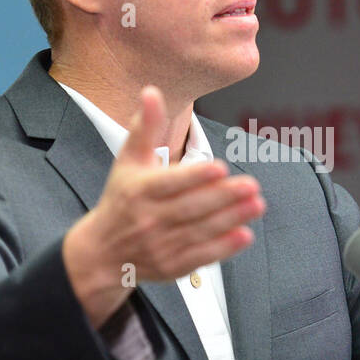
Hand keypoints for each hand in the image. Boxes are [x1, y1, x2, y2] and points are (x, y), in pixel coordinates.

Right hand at [63, 85, 264, 326]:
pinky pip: (200, 257)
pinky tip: (245, 235)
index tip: (220, 167)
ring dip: (231, 219)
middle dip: (223, 197)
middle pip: (190, 208)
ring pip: (199, 232)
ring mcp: (160, 246)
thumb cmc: (121, 199)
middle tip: (252, 185)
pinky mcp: (172, 267)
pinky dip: (223, 248)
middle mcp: (148, 220)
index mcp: (138, 192)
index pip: (169, 184)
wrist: (102, 253)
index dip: (195, 176)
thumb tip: (151, 92)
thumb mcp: (128, 161)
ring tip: (257, 204)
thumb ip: (144, 128)